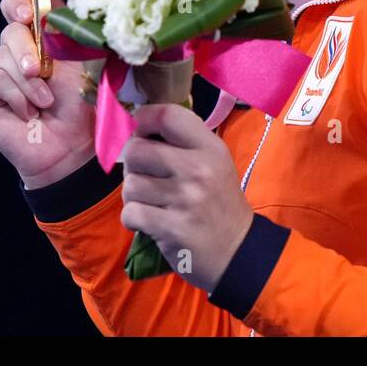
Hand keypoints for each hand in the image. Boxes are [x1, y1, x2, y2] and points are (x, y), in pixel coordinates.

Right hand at [0, 0, 97, 188]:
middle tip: (40, 67)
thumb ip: (81, 33)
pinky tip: (30, 113)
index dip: (23, 0)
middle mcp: (21, 48)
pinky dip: (17, 97)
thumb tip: (80, 4)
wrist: (72, 148)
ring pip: (3, 56)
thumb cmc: (84, 105)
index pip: (24, 3)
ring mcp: (1, 69)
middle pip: (11, 26)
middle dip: (26, 45)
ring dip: (29, 81)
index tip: (30, 10)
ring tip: (47, 101)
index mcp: (45, 36)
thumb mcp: (90, 63)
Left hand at [118, 103, 254, 292]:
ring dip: (133, 195)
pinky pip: (130, 213)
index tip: (140, 130)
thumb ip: (183, 142)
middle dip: (133, 164)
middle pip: (136, 150)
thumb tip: (139, 127)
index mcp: (210, 148)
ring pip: (130, 184)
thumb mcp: (214, 162)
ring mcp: (184, 199)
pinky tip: (150, 220)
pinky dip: (134, 219)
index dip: (144, 119)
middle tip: (145, 175)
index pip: (168, 116)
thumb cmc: (219, 201)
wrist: (236, 250)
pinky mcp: (171, 228)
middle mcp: (198, 169)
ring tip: (150, 201)